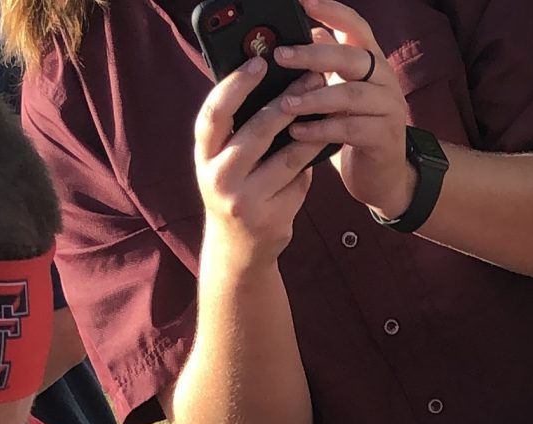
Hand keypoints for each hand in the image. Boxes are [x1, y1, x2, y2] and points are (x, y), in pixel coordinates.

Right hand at [193, 56, 325, 267]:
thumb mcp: (224, 161)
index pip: (214, 113)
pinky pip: (299, 182)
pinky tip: (324, 144)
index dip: (235, 85)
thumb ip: (239, 130)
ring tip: (328, 104)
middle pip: (256, 131)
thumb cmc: (235, 190)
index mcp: (204, 156)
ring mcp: (245, 201)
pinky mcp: (272, 218)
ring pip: (287, 158)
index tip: (259, 62)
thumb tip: (275, 85)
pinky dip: (311, 162)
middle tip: (311, 77)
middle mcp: (219, 179)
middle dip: (287, 101)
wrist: (238, 250)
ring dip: (312, 129)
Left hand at [273, 0, 412, 220]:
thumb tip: (299, 36)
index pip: (355, 26)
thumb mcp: (340, 93)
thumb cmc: (355, 132)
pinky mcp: (385, 138)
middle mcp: (385, 79)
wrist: (383, 178)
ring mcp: (389, 108)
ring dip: (313, 98)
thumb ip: (326, 66)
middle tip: (281, 56)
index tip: (303, 1)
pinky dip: (321, 129)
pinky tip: (298, 132)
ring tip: (285, 104)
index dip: (331, 10)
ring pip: (350, 94)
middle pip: (351, 57)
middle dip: (313, 55)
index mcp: (373, 62)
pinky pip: (350, 129)